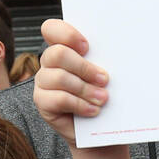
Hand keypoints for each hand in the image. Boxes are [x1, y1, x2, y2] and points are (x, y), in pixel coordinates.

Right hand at [34, 19, 109, 145]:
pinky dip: (79, 104)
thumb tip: (116, 55)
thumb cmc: (102, 96)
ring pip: (59, 77)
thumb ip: (102, 61)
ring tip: (102, 98)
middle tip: (104, 79)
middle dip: (84, 67)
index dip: (67, 34)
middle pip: (57, 54)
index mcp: (62, 47)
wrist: (99, 129)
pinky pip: (58, 98)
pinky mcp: (42, 101)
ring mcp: (43, 82)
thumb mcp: (103, 75)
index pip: (51, 29)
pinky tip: (93, 110)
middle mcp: (49, 62)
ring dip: (85, 89)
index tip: (87, 47)